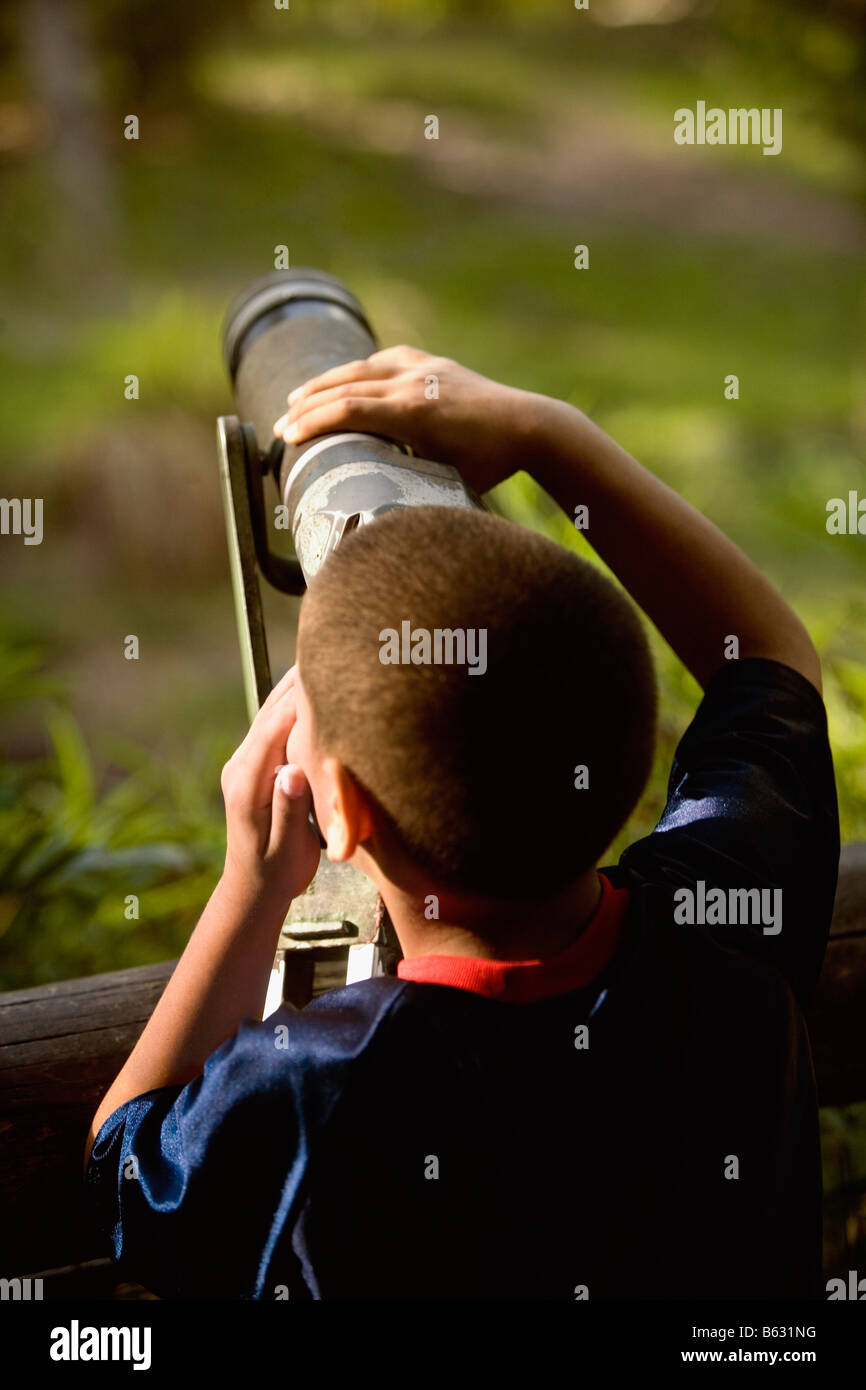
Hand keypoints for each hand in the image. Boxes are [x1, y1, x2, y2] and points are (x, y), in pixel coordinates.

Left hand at [219, 666, 319, 907]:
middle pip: (271, 712)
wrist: (254, 888)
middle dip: (299, 682)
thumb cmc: (276, 871)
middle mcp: (241, 766)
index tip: (328, 674)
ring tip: (323, 655)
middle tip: (330, 648)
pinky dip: (293, 703)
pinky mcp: (256, 764)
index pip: (275, 728)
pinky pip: (275, 724)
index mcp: (246, 783)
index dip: (301, 699)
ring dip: (296, 686)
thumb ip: (288, 808)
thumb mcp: (286, 848)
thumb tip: (292, 772)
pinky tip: (313, 687)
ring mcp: (245, 763)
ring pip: (271, 713)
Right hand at [273, 344, 543, 495]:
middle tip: (280, 425)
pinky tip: (347, 380)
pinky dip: (360, 371)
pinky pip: (386, 361)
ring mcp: (424, 368)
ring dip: (326, 384)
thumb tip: (374, 518)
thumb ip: (411, 488)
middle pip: (346, 386)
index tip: (288, 435)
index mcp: (415, 413)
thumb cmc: (491, 465)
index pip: (349, 409)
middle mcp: (414, 383)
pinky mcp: (433, 363)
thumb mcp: (447, 483)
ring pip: (361, 369)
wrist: (531, 425)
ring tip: (297, 399)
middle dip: (308, 405)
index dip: (313, 421)